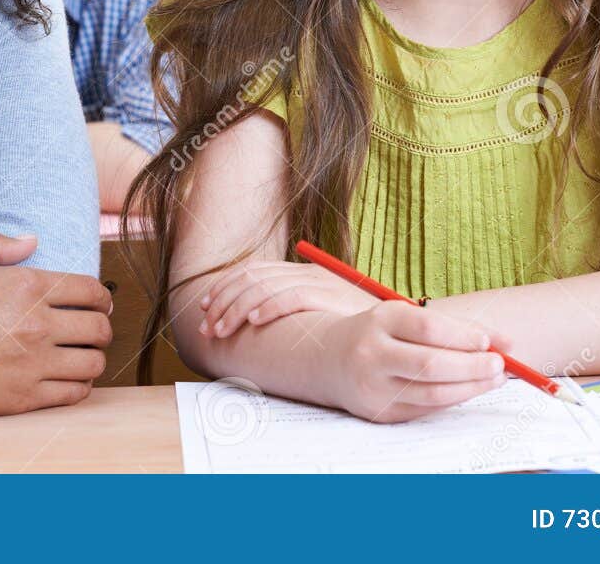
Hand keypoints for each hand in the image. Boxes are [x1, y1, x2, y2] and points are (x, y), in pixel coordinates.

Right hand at [0, 231, 112, 417]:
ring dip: (93, 357)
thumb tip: (31, 241)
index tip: (98, 302)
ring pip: (92, 364)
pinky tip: (68, 380)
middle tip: (92, 328)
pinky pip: (72, 395)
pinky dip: (79, 387)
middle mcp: (36, 325)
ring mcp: (31, 365)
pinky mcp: (20, 400)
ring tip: (81, 355)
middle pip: (98, 328)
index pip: (90, 290)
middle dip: (100, 326)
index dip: (101, 296)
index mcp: (24, 286)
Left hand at [197, 261, 376, 338]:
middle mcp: (305, 271)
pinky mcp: (330, 296)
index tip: (204, 307)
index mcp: (299, 272)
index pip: (251, 272)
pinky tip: (252, 320)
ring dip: (236, 309)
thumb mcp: (316, 313)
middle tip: (206, 326)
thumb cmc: (351, 325)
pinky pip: (292, 297)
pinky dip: (269, 306)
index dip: (224, 287)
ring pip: (264, 288)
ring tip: (220, 329)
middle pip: (252, 279)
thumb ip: (290, 310)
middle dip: (223, 302)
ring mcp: (318, 282)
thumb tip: (251, 322)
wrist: (395, 326)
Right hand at [326, 301, 510, 423]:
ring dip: (472, 387)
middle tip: (500, 364)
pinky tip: (468, 389)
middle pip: (431, 364)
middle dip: (474, 366)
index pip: (428, 327)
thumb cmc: (382, 334)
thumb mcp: (407, 317)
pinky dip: (454, 399)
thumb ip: (455, 326)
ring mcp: (373, 386)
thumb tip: (506, 342)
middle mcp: (371, 353)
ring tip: (494, 378)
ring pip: (433, 393)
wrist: (331, 359)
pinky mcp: (380, 412)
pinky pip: (427, 408)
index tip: (489, 342)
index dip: (464, 336)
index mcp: (380, 320)